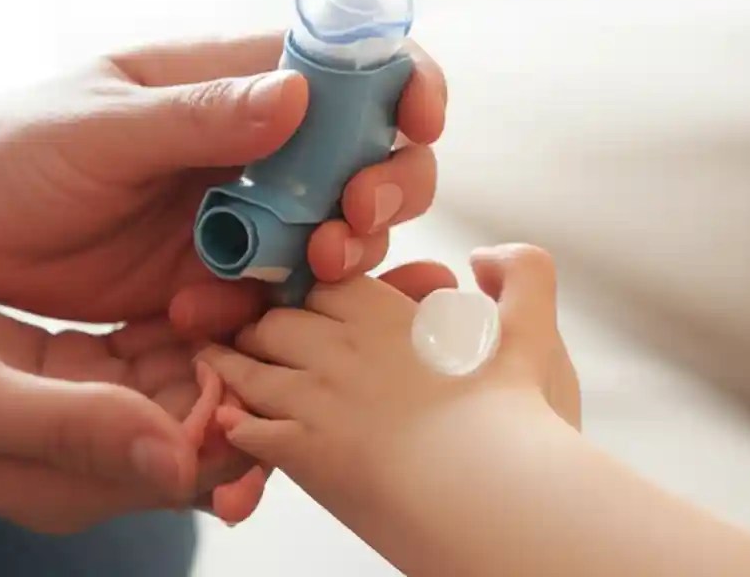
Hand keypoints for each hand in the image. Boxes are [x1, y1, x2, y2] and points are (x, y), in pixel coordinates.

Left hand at [0, 33, 445, 328]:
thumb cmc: (22, 145)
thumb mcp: (103, 124)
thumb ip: (199, 114)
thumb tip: (299, 95)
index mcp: (239, 83)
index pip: (352, 70)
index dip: (404, 87)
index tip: (418, 122)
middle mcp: (260, 150)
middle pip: (371, 161)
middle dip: (386, 191)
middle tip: (347, 227)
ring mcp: (249, 218)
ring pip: (341, 238)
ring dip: (338, 263)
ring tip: (292, 279)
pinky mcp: (225, 280)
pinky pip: (282, 302)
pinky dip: (269, 318)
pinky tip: (204, 319)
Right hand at [0, 269, 251, 532]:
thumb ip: (74, 430)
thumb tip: (175, 462)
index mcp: (68, 487)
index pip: (188, 474)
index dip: (233, 420)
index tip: (246, 353)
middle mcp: (80, 461)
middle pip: (193, 434)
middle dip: (231, 381)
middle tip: (250, 309)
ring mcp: (72, 416)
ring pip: (173, 393)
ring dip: (206, 349)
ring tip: (229, 289)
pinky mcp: (61, 373)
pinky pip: (138, 361)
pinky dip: (167, 330)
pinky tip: (185, 288)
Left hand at [195, 245, 579, 516]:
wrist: (493, 493)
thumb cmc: (515, 418)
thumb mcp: (533, 331)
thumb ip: (524, 275)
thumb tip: (489, 255)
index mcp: (383, 315)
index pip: (323, 285)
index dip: (311, 291)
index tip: (301, 297)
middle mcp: (338, 350)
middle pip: (276, 323)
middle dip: (264, 326)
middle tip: (251, 332)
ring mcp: (314, 402)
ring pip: (251, 372)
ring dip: (233, 367)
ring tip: (216, 365)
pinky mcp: (301, 456)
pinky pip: (247, 432)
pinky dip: (232, 426)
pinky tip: (226, 426)